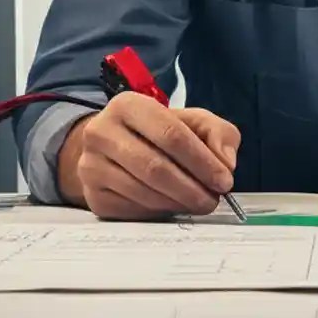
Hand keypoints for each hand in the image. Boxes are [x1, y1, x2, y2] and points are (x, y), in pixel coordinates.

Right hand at [63, 92, 239, 219]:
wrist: (114, 147)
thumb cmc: (159, 132)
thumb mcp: (192, 121)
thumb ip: (218, 134)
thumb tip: (225, 163)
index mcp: (128, 105)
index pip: (170, 135)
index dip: (202, 161)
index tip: (224, 181)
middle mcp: (101, 132)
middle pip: (155, 167)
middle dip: (191, 188)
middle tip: (213, 200)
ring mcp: (91, 165)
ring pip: (143, 192)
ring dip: (178, 203)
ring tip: (199, 203)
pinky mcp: (92, 195)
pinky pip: (132, 210)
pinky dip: (160, 212)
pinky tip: (174, 206)